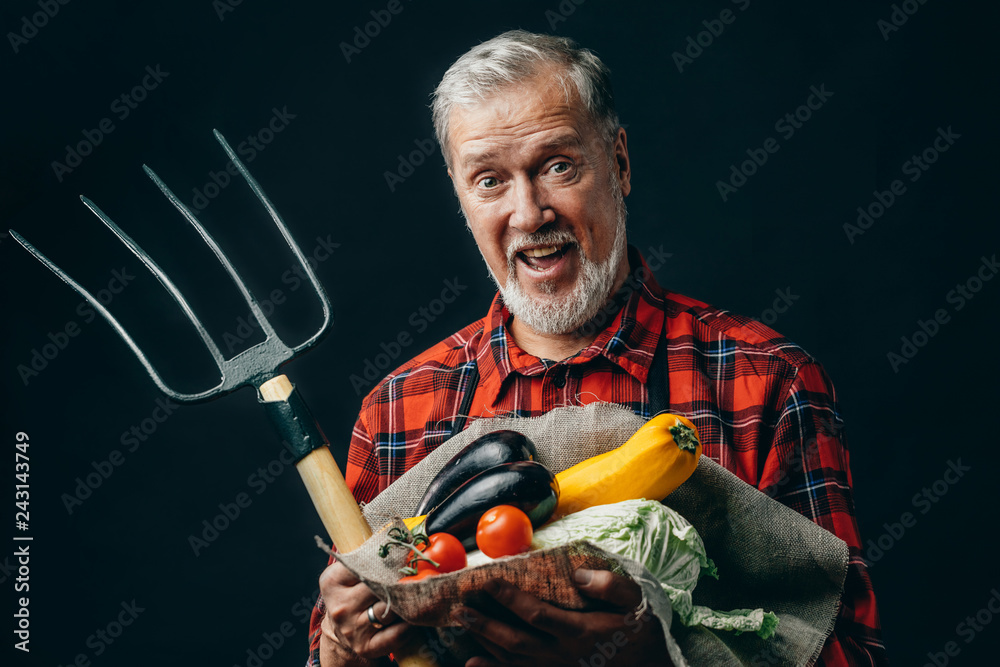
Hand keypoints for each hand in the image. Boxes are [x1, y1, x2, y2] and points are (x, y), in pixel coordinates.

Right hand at [318, 560, 416, 665]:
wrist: (342, 632)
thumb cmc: (351, 595)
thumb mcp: (348, 573)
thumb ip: (365, 555)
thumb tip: (397, 533)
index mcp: (332, 582)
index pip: (364, 563)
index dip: (387, 558)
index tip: (403, 552)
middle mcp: (340, 606)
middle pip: (379, 585)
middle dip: (399, 579)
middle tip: (416, 571)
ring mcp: (352, 629)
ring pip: (390, 608)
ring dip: (405, 601)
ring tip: (413, 593)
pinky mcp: (366, 647)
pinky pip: (397, 633)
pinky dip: (409, 624)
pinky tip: (411, 616)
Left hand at [450, 568, 669, 666]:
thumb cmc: (643, 632)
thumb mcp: (637, 603)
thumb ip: (610, 586)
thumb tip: (578, 575)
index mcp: (581, 632)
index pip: (536, 614)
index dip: (508, 598)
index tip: (487, 580)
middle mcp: (563, 655)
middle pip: (515, 640)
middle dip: (484, 623)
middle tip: (459, 607)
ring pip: (513, 659)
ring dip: (484, 642)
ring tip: (462, 623)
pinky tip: (474, 664)